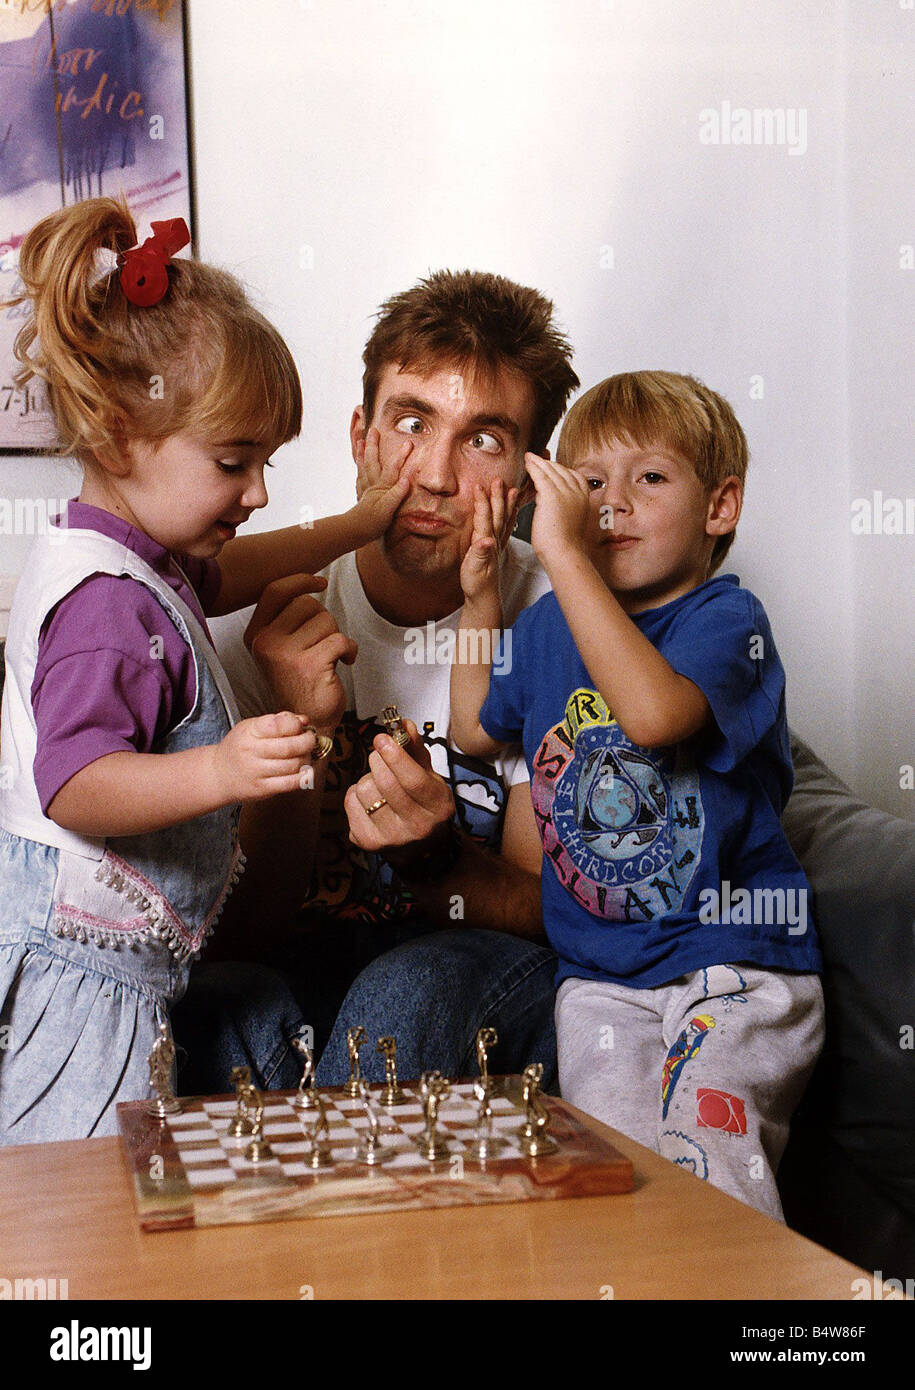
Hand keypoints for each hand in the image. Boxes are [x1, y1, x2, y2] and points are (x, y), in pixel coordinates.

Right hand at [212, 711, 320, 802]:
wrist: (218, 774)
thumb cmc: (240, 747)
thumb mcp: (251, 727)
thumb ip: (278, 720)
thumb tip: (303, 720)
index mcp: (249, 731)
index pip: (279, 725)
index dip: (296, 724)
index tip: (301, 725)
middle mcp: (251, 751)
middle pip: (290, 746)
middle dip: (308, 742)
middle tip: (310, 740)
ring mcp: (256, 772)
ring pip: (293, 765)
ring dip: (307, 758)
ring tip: (306, 754)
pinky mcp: (262, 789)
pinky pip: (290, 783)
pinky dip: (304, 777)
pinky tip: (307, 771)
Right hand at [245, 572, 357, 731]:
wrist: (306, 721)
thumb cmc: (299, 681)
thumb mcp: (281, 647)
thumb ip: (286, 618)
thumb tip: (310, 582)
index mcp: (255, 635)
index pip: (275, 591)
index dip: (300, 580)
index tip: (320, 582)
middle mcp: (265, 643)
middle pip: (306, 604)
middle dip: (323, 619)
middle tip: (323, 641)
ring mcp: (286, 654)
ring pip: (326, 620)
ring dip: (336, 636)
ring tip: (330, 656)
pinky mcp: (310, 665)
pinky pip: (340, 639)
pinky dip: (349, 649)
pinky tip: (344, 661)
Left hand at [344, 719, 455, 850]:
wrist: (418, 846)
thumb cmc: (423, 802)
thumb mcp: (428, 775)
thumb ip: (416, 749)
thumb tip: (403, 723)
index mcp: (438, 806)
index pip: (413, 780)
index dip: (395, 756)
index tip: (382, 738)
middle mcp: (418, 826)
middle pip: (386, 783)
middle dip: (378, 761)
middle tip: (380, 755)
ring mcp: (392, 838)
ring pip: (366, 791)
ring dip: (368, 779)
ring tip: (378, 784)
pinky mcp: (369, 842)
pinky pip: (351, 803)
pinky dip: (355, 794)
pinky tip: (369, 799)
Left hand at [352, 426, 413, 538]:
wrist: (356, 531)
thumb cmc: (374, 522)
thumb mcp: (389, 509)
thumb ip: (397, 493)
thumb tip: (407, 478)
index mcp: (382, 487)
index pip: (393, 468)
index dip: (401, 455)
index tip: (409, 443)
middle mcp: (373, 484)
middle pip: (373, 460)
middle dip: (373, 445)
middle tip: (373, 430)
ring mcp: (366, 488)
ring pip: (363, 466)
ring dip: (362, 453)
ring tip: (360, 441)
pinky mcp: (362, 495)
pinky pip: (359, 477)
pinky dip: (359, 468)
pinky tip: (359, 465)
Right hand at [459, 478, 518, 604]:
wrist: (484, 598)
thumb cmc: (476, 585)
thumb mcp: (473, 569)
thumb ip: (479, 554)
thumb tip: (484, 540)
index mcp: (486, 543)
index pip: (484, 518)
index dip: (482, 502)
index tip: (480, 485)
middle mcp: (494, 541)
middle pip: (497, 514)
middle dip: (496, 496)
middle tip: (498, 480)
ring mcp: (498, 543)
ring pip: (504, 519)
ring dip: (506, 503)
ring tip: (511, 488)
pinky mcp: (498, 547)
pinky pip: (506, 527)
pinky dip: (510, 516)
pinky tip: (513, 509)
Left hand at [525, 453, 590, 562]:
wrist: (564, 553)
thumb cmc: (564, 545)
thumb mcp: (570, 520)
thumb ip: (566, 507)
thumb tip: (556, 503)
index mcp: (583, 498)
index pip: (572, 476)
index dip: (560, 469)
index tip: (550, 466)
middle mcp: (577, 492)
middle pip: (561, 470)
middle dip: (548, 463)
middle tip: (536, 458)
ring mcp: (565, 492)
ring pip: (550, 471)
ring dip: (538, 462)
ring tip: (529, 457)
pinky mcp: (551, 495)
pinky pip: (540, 475)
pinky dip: (532, 467)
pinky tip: (526, 463)